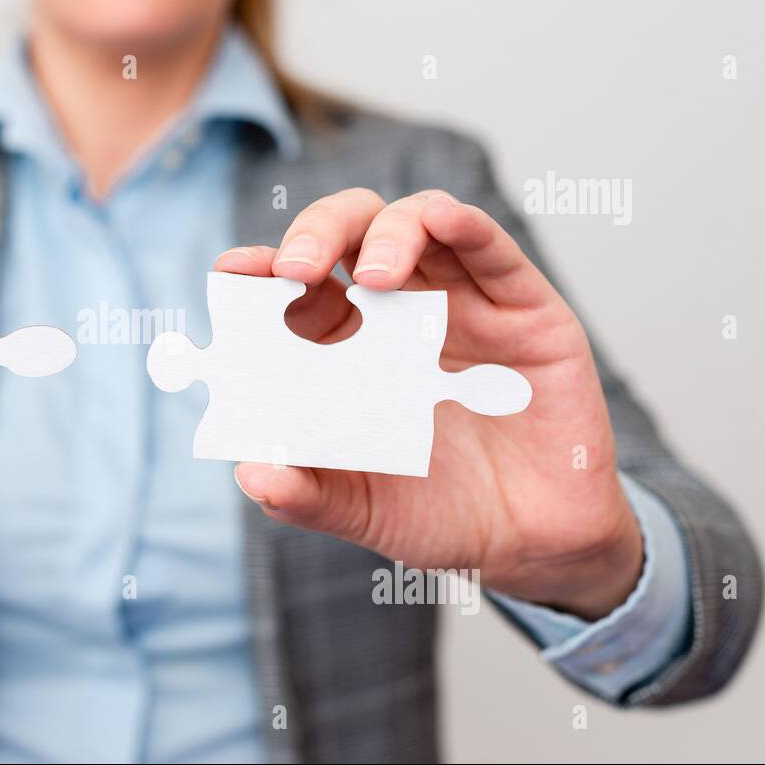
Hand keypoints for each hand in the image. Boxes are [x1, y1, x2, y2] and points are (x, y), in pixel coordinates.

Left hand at [218, 188, 642, 619]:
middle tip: (295, 269)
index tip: (233, 272)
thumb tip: (252, 474)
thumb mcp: (360, 509)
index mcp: (344, 345)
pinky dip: (463, 223)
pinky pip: (492, 250)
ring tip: (371, 275)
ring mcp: (460, 301)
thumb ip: (305, 494)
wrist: (532, 544)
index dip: (259, 268)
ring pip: (417, 223)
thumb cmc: (438, 514)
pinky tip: (441, 220)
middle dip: (315, 233)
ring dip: (386, 231)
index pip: (294, 286)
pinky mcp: (524, 310)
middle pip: (349, 234)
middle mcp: (397, 309)